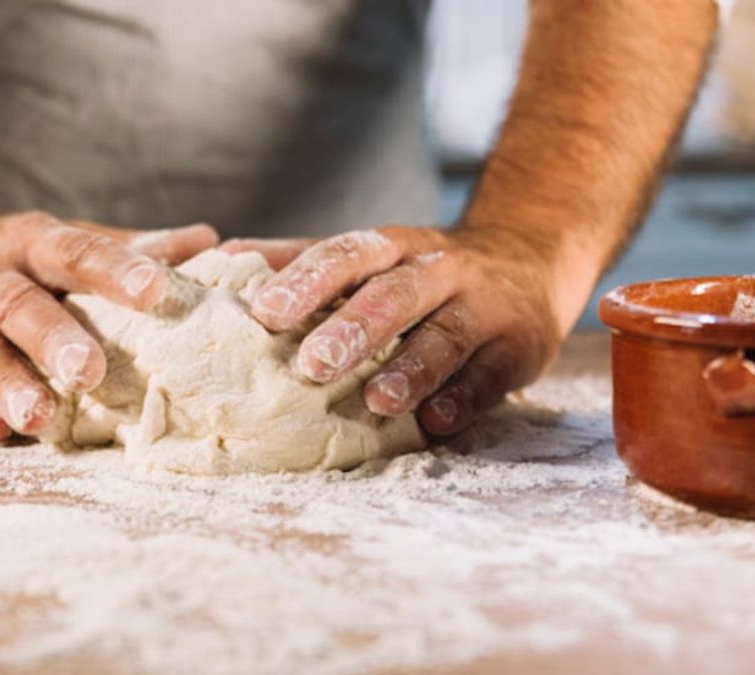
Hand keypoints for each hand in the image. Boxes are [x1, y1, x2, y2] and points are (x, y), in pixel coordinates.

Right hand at [0, 212, 216, 440]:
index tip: (156, 291)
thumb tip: (209, 242)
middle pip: (20, 305)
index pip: (76, 251)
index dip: (115, 269)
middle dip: (54, 338)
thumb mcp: (62, 240)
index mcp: (32, 241)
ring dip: (7, 384)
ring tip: (40, 417)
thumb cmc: (13, 256)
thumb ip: (130, 247)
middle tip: (92, 371)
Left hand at [229, 227, 563, 435]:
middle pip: (394, 294)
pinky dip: (464, 398)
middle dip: (353, 328)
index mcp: (392, 248)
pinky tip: (437, 422)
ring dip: (411, 368)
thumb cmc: (424, 271)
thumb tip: (224, 257)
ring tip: (377, 401)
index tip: (265, 312)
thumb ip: (303, 259)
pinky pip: (491, 373)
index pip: (346, 256)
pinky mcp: (518, 346)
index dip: (306, 281)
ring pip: (446, 334)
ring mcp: (482, 306)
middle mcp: (438, 270)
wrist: (530, 261)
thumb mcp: (372, 255)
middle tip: (311, 364)